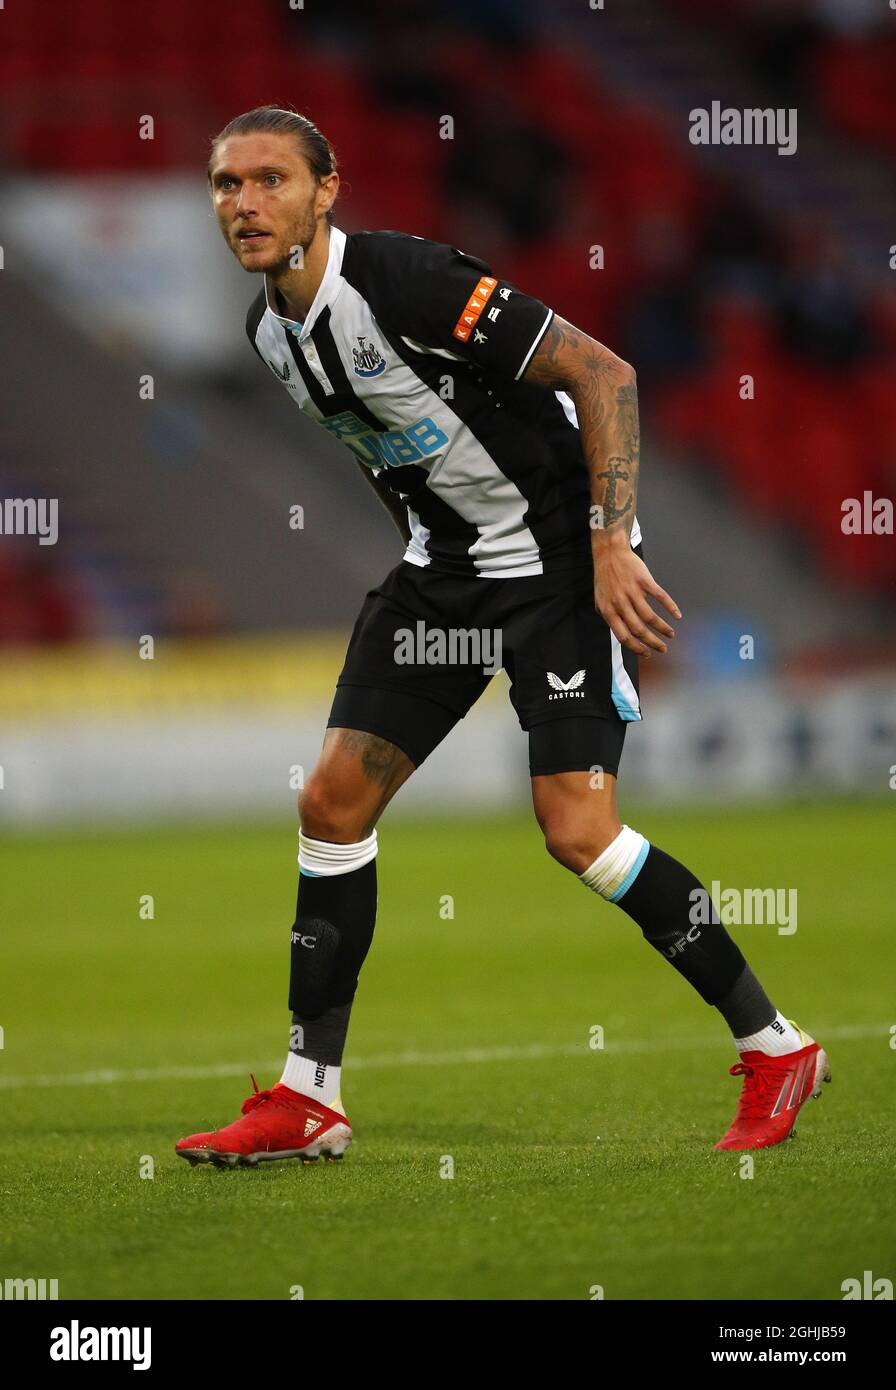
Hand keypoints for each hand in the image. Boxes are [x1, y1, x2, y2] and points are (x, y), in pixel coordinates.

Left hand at [593, 541, 680, 657]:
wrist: (610, 554)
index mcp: (609, 611)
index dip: (636, 648)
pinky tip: (677, 615)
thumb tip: (621, 635)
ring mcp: (633, 592)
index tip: (647, 654)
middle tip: (662, 649)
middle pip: (639, 629)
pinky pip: (660, 597)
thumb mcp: (601, 601)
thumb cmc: (605, 579)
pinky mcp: (644, 581)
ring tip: (670, 634)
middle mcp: (620, 603)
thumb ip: (610, 618)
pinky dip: (671, 607)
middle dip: (653, 643)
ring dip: (663, 628)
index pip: (623, 636)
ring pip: (651, 617)